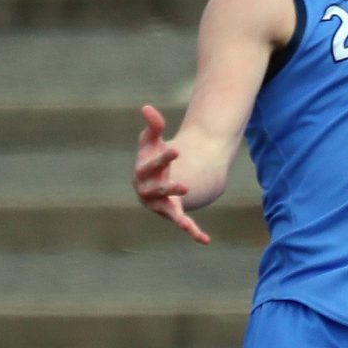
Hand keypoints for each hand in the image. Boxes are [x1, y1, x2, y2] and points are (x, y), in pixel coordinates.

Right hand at [134, 104, 209, 243]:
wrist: (160, 175)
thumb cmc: (153, 155)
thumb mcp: (153, 139)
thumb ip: (153, 124)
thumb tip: (147, 108)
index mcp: (142, 171)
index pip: (152, 165)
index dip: (164, 158)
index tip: (178, 150)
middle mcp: (148, 191)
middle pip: (158, 191)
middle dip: (170, 189)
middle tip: (184, 186)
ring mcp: (159, 204)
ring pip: (168, 211)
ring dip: (178, 215)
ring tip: (186, 223)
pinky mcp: (172, 214)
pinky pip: (182, 224)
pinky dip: (193, 232)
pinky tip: (205, 240)